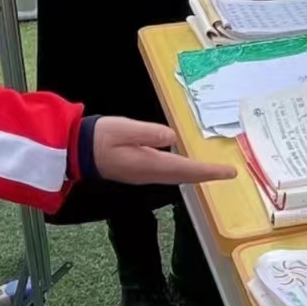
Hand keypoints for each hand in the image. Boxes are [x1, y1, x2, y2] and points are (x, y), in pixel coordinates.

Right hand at [91, 116, 237, 185]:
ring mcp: (143, 174)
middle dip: (207, 175)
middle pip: (184, 176)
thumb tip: (171, 136)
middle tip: (229, 173)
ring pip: (177, 176)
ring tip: (214, 170)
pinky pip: (168, 173)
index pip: (185, 169)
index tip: (228, 172)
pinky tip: (188, 166)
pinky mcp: (138, 171)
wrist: (77, 150)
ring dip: (196, 174)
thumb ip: (147, 132)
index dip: (208, 171)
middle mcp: (149, 173)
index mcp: (148, 164)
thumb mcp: (123, 129)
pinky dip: (183, 171)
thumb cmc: (99, 137)